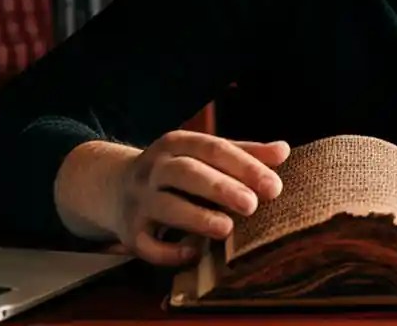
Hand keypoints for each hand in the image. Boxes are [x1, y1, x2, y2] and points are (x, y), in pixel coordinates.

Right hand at [111, 131, 289, 265]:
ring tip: (226, 228)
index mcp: (177, 144)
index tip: (274, 186)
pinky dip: (168, 251)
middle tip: (252, 204)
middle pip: (186, 173)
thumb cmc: (177, 171)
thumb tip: (283, 151)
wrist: (113, 186)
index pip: (213, 148)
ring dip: (196, 217)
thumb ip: (244, 153)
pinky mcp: (129, 231)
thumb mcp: (205, 154)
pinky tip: (193, 253)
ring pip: (164, 206)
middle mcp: (155, 168)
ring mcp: (139, 199)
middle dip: (220, 187)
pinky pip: (146, 243)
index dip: (244, 166)